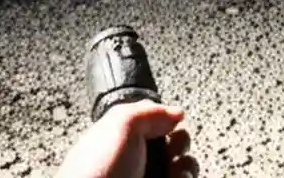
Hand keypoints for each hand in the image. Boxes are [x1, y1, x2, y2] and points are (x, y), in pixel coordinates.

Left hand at [56, 101, 199, 177]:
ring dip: (188, 166)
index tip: (172, 123)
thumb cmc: (95, 171)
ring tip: (179, 170)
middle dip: (181, 144)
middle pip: (172, 148)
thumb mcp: (118, 124)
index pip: (153, 126)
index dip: (167, 122)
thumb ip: (147, 111)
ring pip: (181, 170)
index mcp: (120, 140)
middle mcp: (134, 163)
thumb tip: (176, 113)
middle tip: (173, 150)